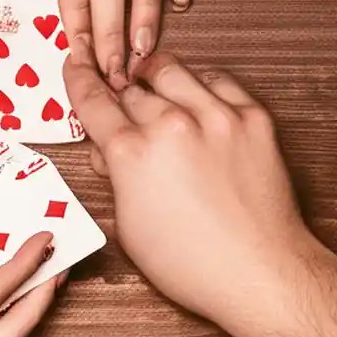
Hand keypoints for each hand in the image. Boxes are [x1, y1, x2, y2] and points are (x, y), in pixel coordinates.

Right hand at [64, 50, 315, 324]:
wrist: (260, 272)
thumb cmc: (194, 263)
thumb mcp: (129, 226)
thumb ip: (115, 176)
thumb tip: (108, 148)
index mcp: (132, 154)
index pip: (94, 101)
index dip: (80, 80)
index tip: (77, 65)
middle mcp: (171, 126)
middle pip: (132, 89)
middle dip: (122, 98)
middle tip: (126, 110)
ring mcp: (216, 117)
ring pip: (171, 71)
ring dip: (156, 79)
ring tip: (157, 90)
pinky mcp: (252, 118)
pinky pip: (218, 81)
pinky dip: (202, 86)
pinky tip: (198, 100)